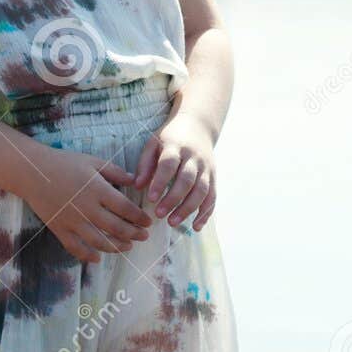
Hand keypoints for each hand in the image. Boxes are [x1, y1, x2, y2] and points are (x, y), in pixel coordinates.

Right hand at [25, 146, 153, 263]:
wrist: (32, 172)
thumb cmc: (64, 163)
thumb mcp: (92, 161)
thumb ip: (114, 172)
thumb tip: (134, 180)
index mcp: (97, 190)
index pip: (125, 208)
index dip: (139, 217)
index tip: (148, 222)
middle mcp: (87, 208)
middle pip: (116, 227)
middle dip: (134, 234)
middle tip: (144, 236)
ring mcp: (72, 221)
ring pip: (99, 241)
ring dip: (116, 247)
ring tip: (128, 247)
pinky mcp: (59, 229)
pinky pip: (75, 247)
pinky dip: (87, 255)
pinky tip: (97, 258)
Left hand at [134, 115, 216, 230]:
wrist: (199, 125)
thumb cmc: (171, 137)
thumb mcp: (154, 143)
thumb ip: (145, 164)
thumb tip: (137, 185)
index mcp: (176, 146)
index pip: (169, 164)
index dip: (160, 181)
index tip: (150, 198)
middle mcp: (194, 158)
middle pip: (186, 180)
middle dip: (173, 199)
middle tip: (159, 214)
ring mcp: (206, 168)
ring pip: (201, 190)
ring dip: (188, 208)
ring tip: (172, 222)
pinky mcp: (214, 177)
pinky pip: (212, 197)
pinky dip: (206, 213)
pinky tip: (196, 226)